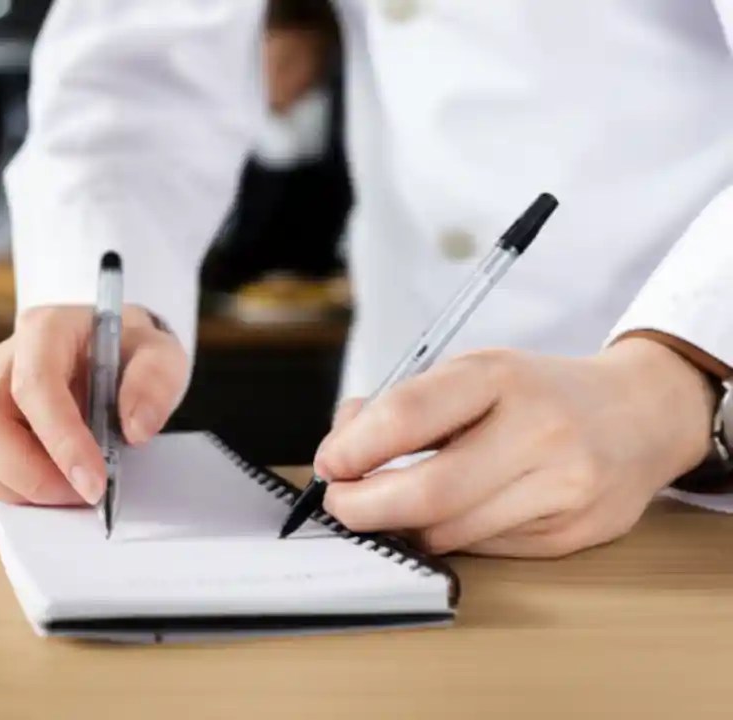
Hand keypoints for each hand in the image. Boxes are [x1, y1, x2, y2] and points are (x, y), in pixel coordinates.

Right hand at [0, 305, 188, 504]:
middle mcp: (1, 362)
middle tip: (87, 491)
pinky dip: (10, 491)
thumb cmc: (126, 352)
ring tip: (72, 487)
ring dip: (24, 488)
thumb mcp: (160, 352)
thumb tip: (135, 429)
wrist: (109, 353)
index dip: (61, 440)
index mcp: (43, 331)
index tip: (94, 482)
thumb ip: (156, 380)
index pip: (35, 384)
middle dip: (38, 477)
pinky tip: (49, 482)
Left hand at [315, 339, 716, 557]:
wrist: (639, 414)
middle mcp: (538, 431)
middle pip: (426, 493)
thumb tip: (339, 450)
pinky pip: (483, 549)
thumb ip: (403, 405)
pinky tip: (453, 513)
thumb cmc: (535, 393)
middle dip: (363, 506)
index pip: (405, 417)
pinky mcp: (574, 532)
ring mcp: (562, 487)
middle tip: (340, 502)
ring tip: (393, 504)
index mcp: (499, 377)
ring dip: (403, 526)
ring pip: (449, 532)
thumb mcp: (472, 373)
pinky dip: (450, 536)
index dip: (352, 449)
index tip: (330, 464)